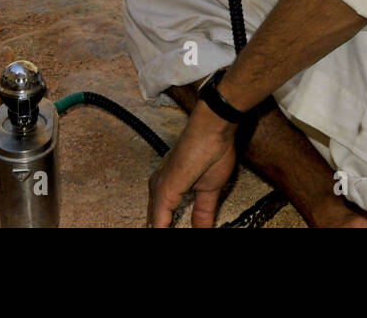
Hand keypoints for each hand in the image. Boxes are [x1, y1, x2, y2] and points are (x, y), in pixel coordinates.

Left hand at [147, 102, 237, 227]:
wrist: (212, 131)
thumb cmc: (213, 150)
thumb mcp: (210, 189)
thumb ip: (204, 211)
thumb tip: (205, 229)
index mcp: (167, 185)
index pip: (160, 216)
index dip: (167, 227)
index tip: (180, 230)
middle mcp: (158, 187)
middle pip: (153, 220)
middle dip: (163, 228)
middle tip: (176, 232)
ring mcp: (158, 190)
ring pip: (154, 222)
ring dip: (162, 229)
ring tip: (170, 234)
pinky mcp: (164, 193)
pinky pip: (159, 222)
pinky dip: (163, 230)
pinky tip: (164, 233)